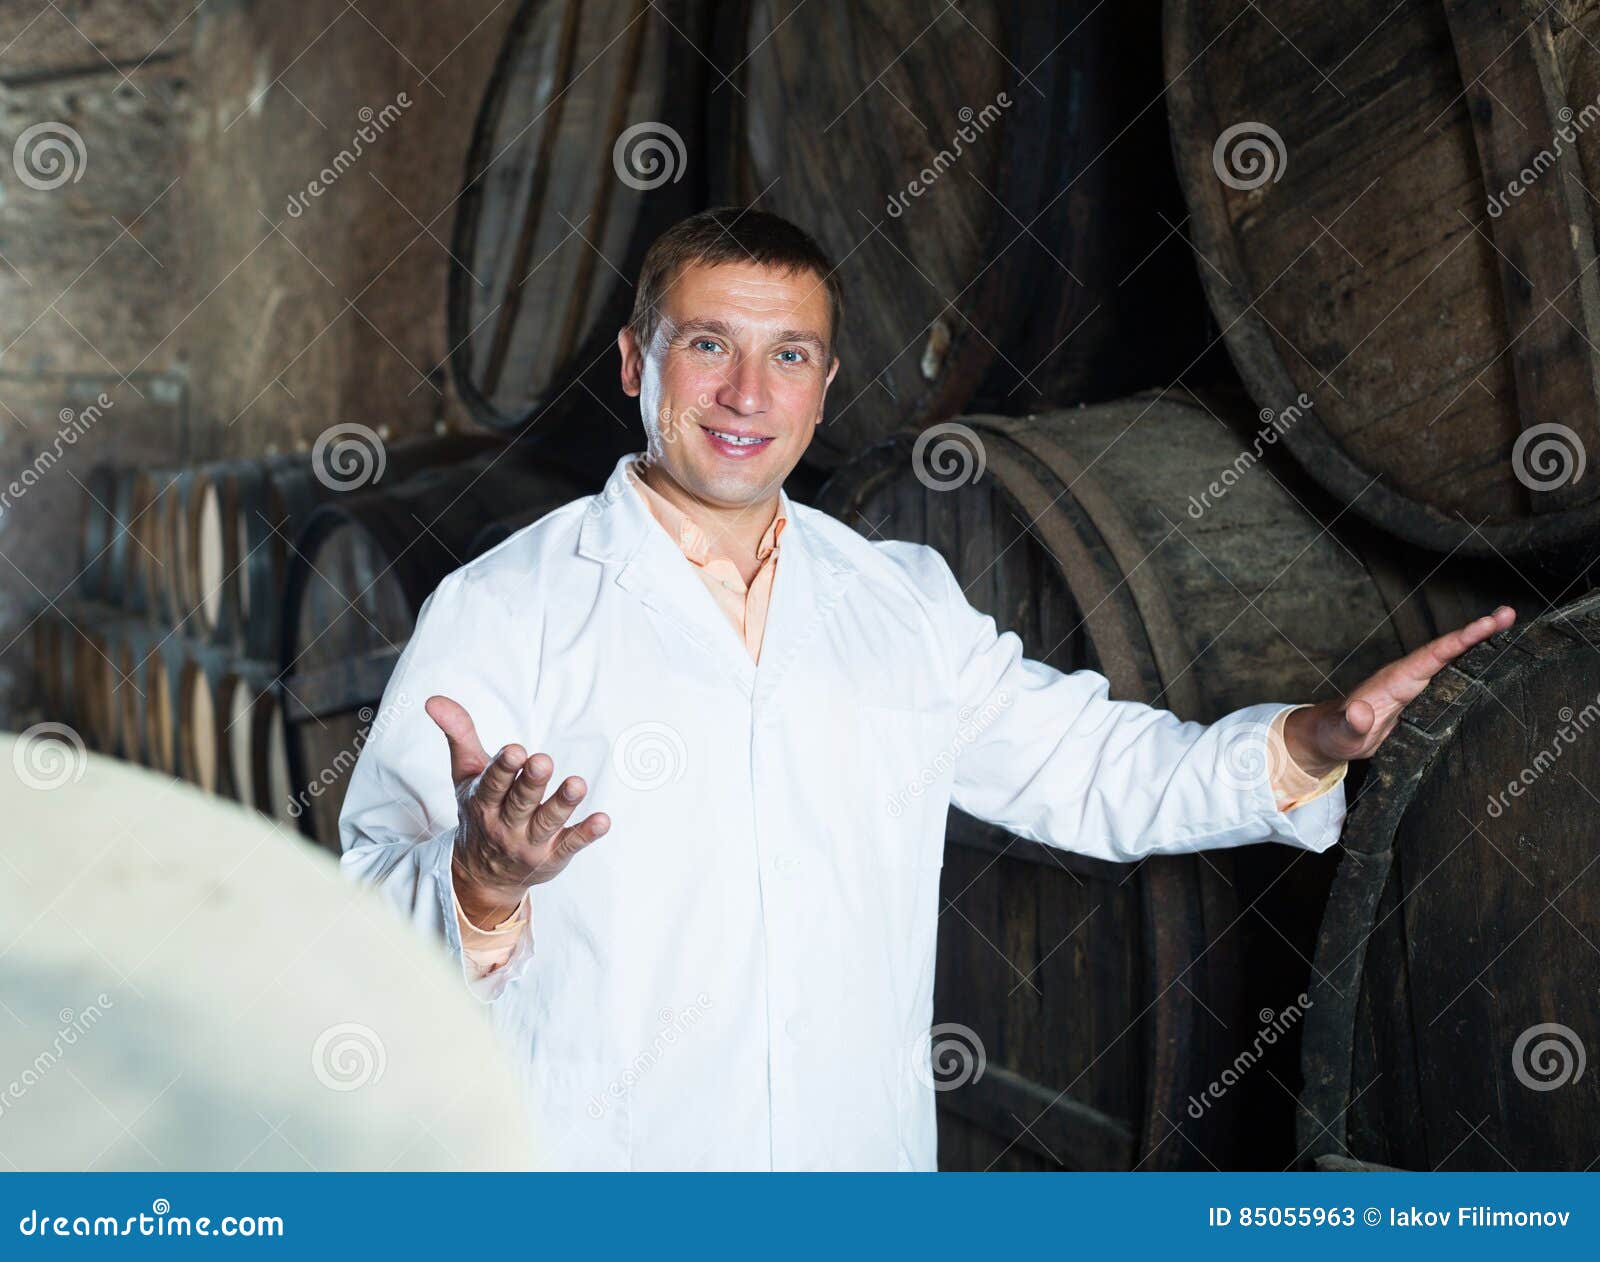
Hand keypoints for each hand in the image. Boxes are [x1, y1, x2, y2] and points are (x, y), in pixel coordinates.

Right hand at [426, 694, 609, 926]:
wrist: (482, 874)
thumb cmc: (479, 810)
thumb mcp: (464, 774)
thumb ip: (458, 735)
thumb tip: (434, 700)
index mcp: (483, 802)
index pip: (493, 784)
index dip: (504, 768)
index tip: (514, 750)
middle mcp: (505, 824)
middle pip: (520, 802)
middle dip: (531, 783)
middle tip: (543, 761)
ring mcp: (530, 842)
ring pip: (547, 822)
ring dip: (563, 804)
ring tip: (577, 784)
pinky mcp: (553, 856)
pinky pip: (570, 845)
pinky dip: (586, 834)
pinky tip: (602, 820)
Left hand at [1283, 605, 1516, 775]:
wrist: (1331, 736)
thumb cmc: (1335, 733)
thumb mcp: (1341, 734)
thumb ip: (1350, 724)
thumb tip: (1359, 711)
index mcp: (1393, 681)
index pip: (1431, 656)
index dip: (1459, 640)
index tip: (1485, 625)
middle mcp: (1407, 676)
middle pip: (1448, 650)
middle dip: (1477, 631)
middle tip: (1509, 613)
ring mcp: (1414, 684)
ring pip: (1451, 659)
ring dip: (1479, 643)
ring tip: (1509, 624)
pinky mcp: (1420, 696)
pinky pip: (1449, 675)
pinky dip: (1471, 662)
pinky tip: (1493, 657)